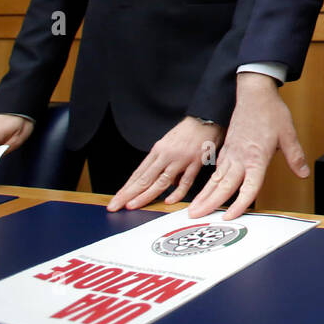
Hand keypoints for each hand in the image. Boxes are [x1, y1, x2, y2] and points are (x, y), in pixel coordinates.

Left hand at [107, 117, 223, 211]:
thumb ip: (166, 163)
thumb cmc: (190, 130)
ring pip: (161, 181)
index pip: (139, 173)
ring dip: (145, 195)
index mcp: (158, 150)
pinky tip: (168, 201)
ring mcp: (181, 159)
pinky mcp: (196, 162)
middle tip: (116, 205)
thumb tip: (168, 182)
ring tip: (133, 205)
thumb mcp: (171, 143)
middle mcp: (166, 155)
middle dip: (129, 194)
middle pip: (145, 179)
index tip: (117, 198)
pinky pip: (186, 181)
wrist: (206, 117)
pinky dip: (177, 192)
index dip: (127, 187)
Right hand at [186, 72, 308, 219]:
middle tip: (194, 217)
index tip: (229, 217)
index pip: (248, 186)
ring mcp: (231, 152)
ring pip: (216, 177)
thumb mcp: (288, 134)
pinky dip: (210, 181)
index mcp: (256, 157)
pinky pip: (217, 168)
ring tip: (192, 208)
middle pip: (224, 185)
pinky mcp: (227, 146)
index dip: (240, 203)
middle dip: (209, 203)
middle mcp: (240, 157)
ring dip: (204, 194)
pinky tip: (207, 188)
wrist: (254, 92)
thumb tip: (303, 174)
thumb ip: (295, 156)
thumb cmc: (271, 112)